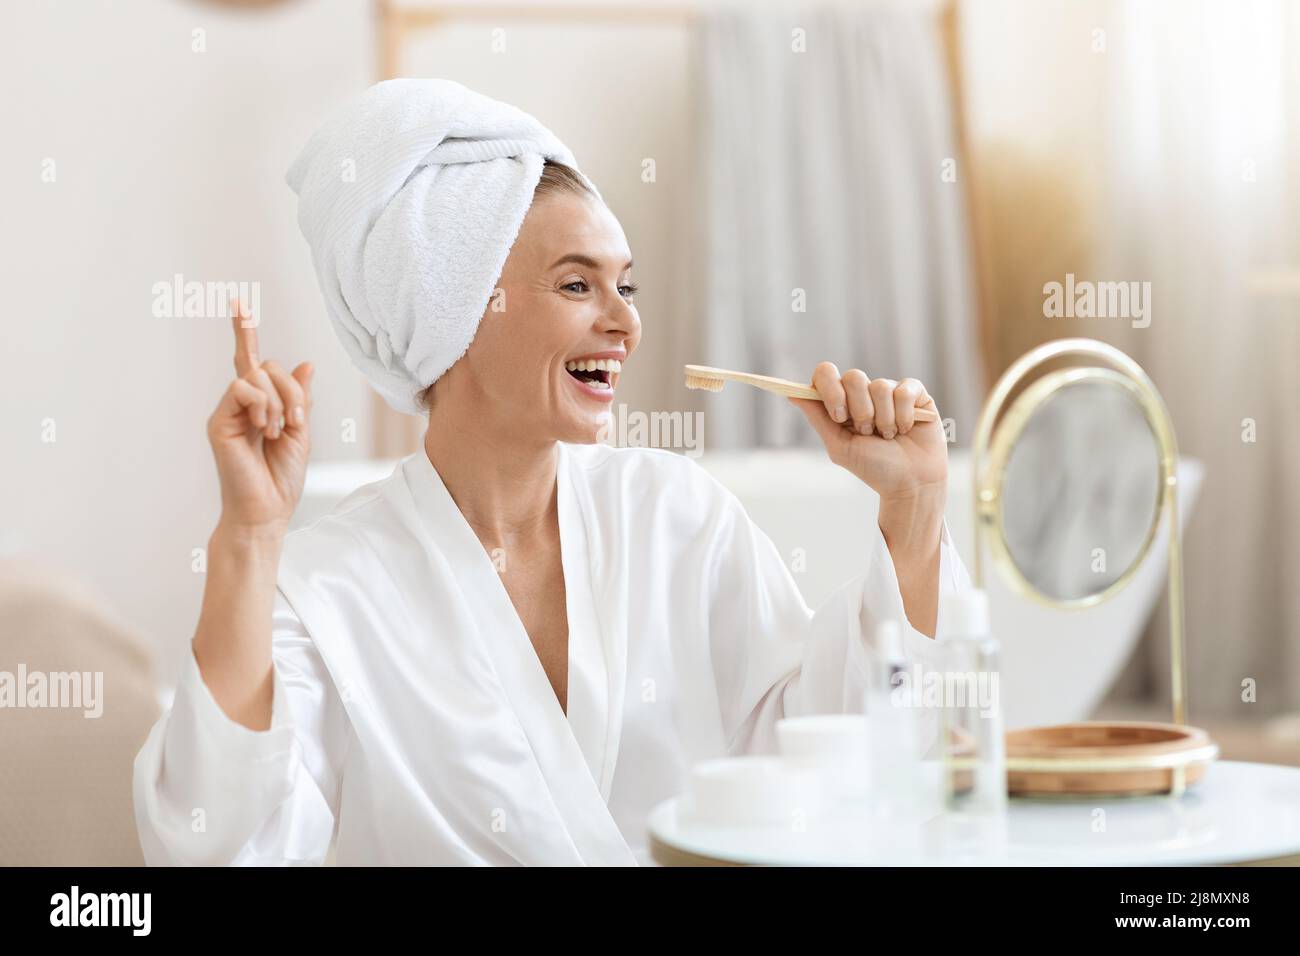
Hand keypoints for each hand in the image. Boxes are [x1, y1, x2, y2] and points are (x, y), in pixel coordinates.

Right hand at [207, 300, 313, 534]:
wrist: (267, 510)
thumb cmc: (281, 478)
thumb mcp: (301, 433)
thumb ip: (300, 399)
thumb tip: (306, 364)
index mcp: (261, 406)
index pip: (253, 362)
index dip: (245, 333)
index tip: (239, 304)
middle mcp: (241, 405)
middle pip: (266, 366)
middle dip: (292, 390)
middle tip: (296, 423)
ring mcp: (228, 412)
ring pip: (256, 376)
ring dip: (279, 401)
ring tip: (278, 431)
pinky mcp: (219, 422)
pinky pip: (242, 388)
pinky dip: (262, 405)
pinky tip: (265, 428)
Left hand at [789, 361, 946, 500]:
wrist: (911, 482)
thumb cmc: (874, 467)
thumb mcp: (840, 446)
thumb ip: (818, 418)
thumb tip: (792, 394)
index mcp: (842, 402)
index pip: (826, 374)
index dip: (830, 389)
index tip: (839, 416)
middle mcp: (864, 393)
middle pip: (854, 376)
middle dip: (860, 410)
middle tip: (867, 432)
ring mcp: (890, 391)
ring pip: (880, 386)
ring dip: (884, 419)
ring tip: (889, 436)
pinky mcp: (915, 394)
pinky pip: (904, 390)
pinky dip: (904, 416)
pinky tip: (906, 429)